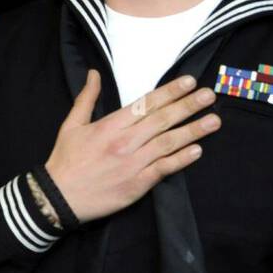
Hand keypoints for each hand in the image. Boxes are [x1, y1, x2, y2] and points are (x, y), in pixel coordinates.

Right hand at [44, 71, 218, 223]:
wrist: (58, 198)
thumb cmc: (65, 160)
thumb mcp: (71, 125)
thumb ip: (87, 98)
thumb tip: (94, 74)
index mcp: (109, 125)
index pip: (146, 104)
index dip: (169, 92)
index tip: (189, 82)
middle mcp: (124, 142)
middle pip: (162, 120)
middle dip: (188, 106)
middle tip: (209, 95)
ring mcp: (133, 164)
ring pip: (168, 143)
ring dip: (193, 130)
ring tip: (214, 120)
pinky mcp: (137, 184)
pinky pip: (164, 169)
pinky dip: (181, 159)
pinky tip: (197, 150)